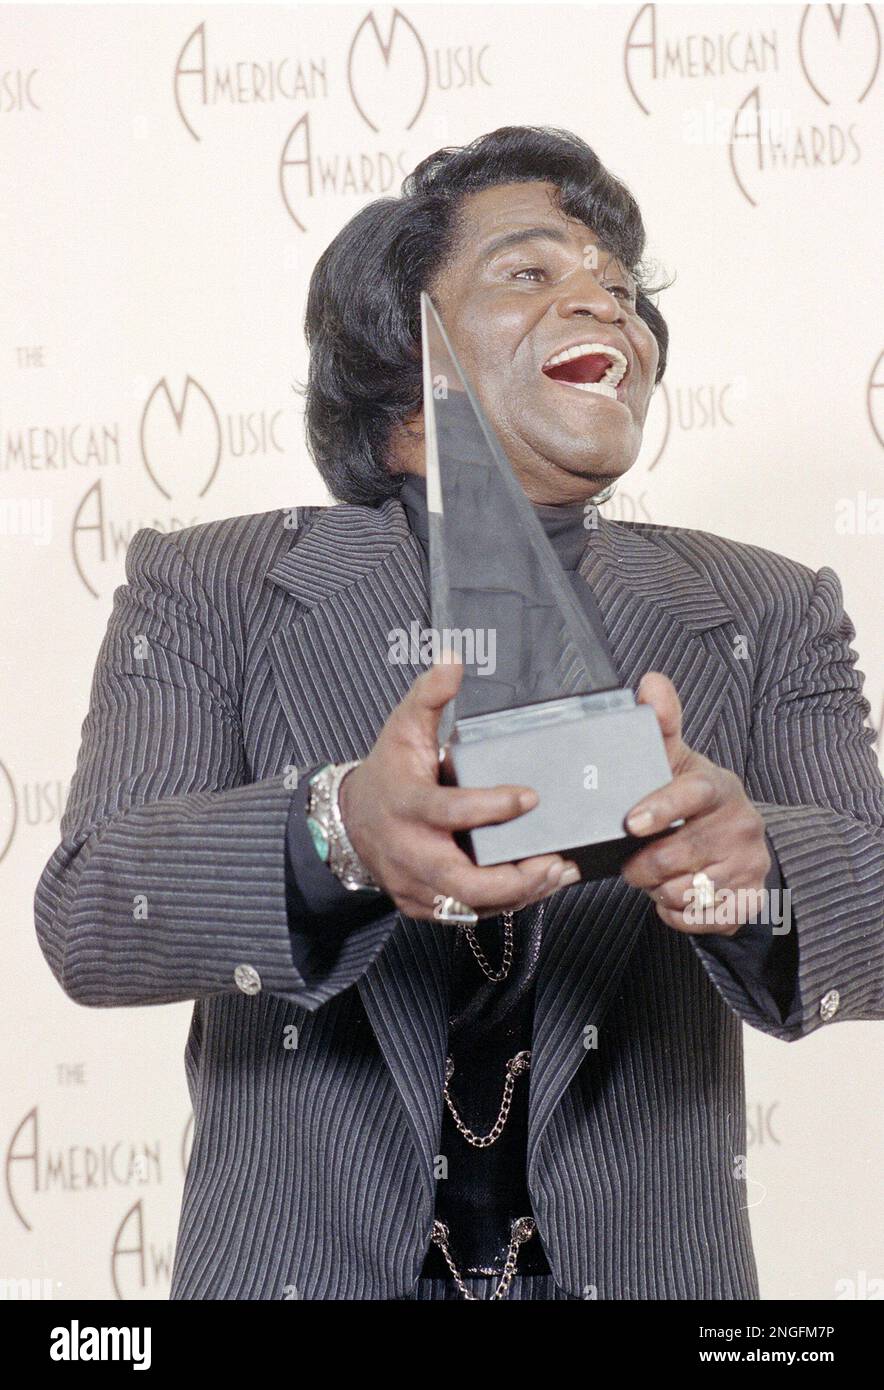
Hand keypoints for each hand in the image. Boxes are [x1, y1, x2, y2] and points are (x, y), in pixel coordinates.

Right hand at [338, 657, 580, 921]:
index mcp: (406, 806)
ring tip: (557, 872)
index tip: (529, 796)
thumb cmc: (386, 774)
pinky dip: (505, 904)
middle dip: (513, 878)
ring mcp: (415, 885)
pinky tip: (537, 886)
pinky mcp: (423, 906)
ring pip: (471, 904)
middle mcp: (410, 852)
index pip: (450, 812)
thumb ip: (429, 695)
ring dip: (519, 894)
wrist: (350, 822)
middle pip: (464, 881)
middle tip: (554, 860)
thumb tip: (453, 660)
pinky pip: (468, 913)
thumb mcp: (402, 727)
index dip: (491, 807)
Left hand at [621, 673, 770, 935]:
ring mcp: (748, 864)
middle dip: (643, 864)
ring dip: (658, 889)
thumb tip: (651, 681)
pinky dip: (676, 913)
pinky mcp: (748, 900)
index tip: (631, 822)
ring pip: (684, 890)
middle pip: (676, 854)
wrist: (739, 844)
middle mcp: (740, 825)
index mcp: (718, 787)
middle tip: (632, 860)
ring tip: (657, 874)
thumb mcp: (677, 762)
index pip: (692, 794)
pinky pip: (697, 919)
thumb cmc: (693, 800)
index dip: (661, 808)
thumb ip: (662, 725)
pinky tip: (673, 895)